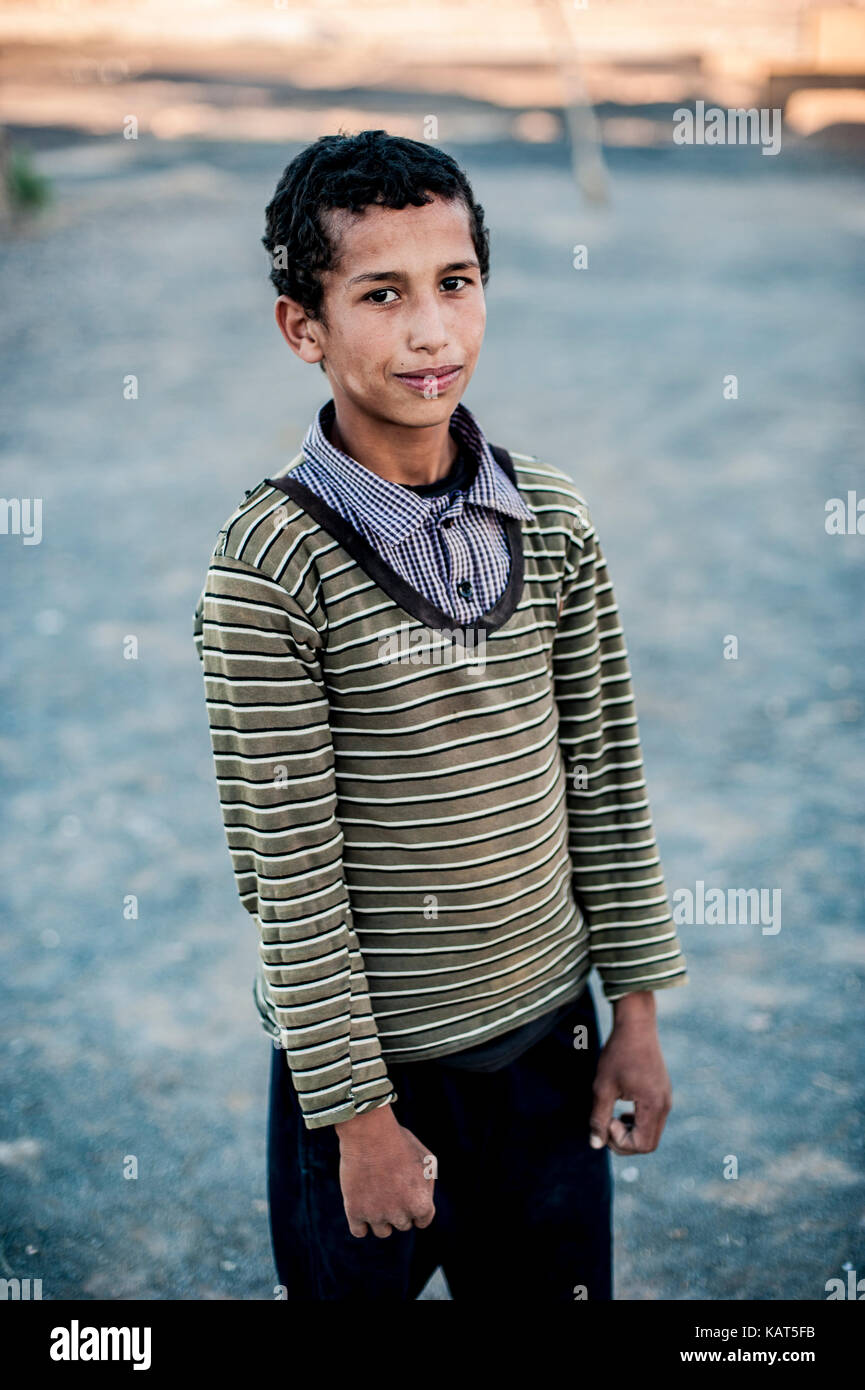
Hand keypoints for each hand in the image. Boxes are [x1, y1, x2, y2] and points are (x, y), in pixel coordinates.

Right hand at [334, 1104, 436, 1237]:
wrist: (370, 1133)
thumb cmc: (400, 1141)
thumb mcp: (426, 1159)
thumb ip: (427, 1186)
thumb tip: (422, 1200)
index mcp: (421, 1204)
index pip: (422, 1220)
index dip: (415, 1205)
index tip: (406, 1191)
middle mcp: (400, 1215)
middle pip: (402, 1224)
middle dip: (398, 1208)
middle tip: (390, 1185)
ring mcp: (377, 1215)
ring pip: (382, 1231)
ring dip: (380, 1217)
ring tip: (375, 1193)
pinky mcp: (355, 1212)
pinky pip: (359, 1231)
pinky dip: (360, 1222)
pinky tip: (360, 1206)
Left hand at [589, 991, 671, 1154]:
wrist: (636, 1025)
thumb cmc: (618, 1053)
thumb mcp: (603, 1086)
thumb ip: (599, 1117)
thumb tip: (596, 1145)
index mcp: (653, 1105)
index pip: (642, 1145)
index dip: (621, 1141)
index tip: (607, 1119)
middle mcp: (665, 1105)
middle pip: (649, 1143)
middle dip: (625, 1141)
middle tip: (607, 1122)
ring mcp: (666, 1099)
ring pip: (651, 1133)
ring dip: (631, 1132)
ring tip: (613, 1116)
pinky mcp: (662, 1093)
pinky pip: (653, 1120)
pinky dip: (637, 1122)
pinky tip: (622, 1109)